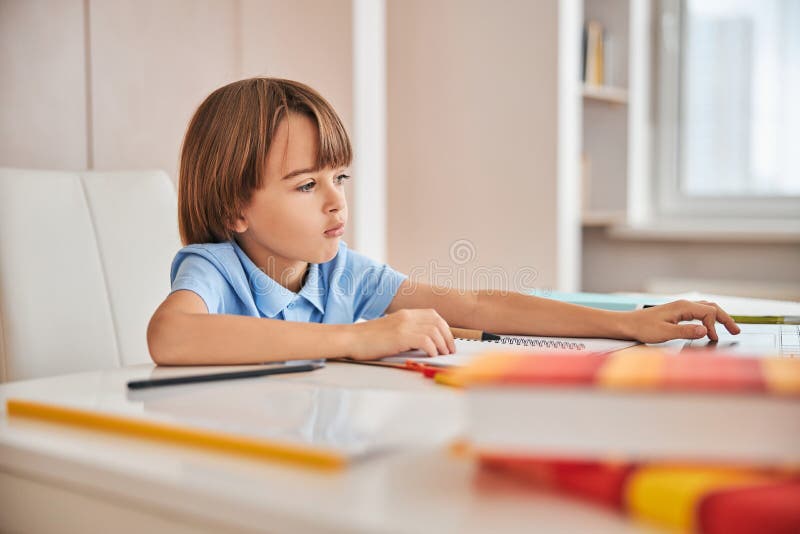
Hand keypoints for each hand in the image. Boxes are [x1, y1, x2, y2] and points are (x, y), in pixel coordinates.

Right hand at [344, 308, 455, 359]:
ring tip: (442, 354)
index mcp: (405, 314)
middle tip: (449, 350)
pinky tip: (430, 355)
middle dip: (447, 337)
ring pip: (434, 331)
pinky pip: (425, 340)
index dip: (444, 328)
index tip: (447, 341)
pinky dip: (432, 348)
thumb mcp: (391, 331)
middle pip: (437, 322)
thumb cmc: (367, 339)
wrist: (350, 338)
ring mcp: (404, 325)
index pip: (433, 316)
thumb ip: (407, 333)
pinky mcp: (400, 336)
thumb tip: (423, 345)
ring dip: (442, 344)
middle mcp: (407, 316)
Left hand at [626, 300, 740, 343]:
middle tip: (736, 331)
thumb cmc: (643, 328)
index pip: (708, 312)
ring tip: (728, 329)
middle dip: (725, 318)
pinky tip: (709, 326)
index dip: (714, 326)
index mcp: (683, 307)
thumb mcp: (665, 333)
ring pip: (706, 308)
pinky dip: (708, 318)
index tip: (712, 339)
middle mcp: (684, 304)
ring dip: (718, 317)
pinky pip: (698, 312)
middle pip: (711, 307)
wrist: (628, 324)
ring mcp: (680, 307)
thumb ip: (686, 331)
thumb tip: (705, 330)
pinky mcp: (677, 312)